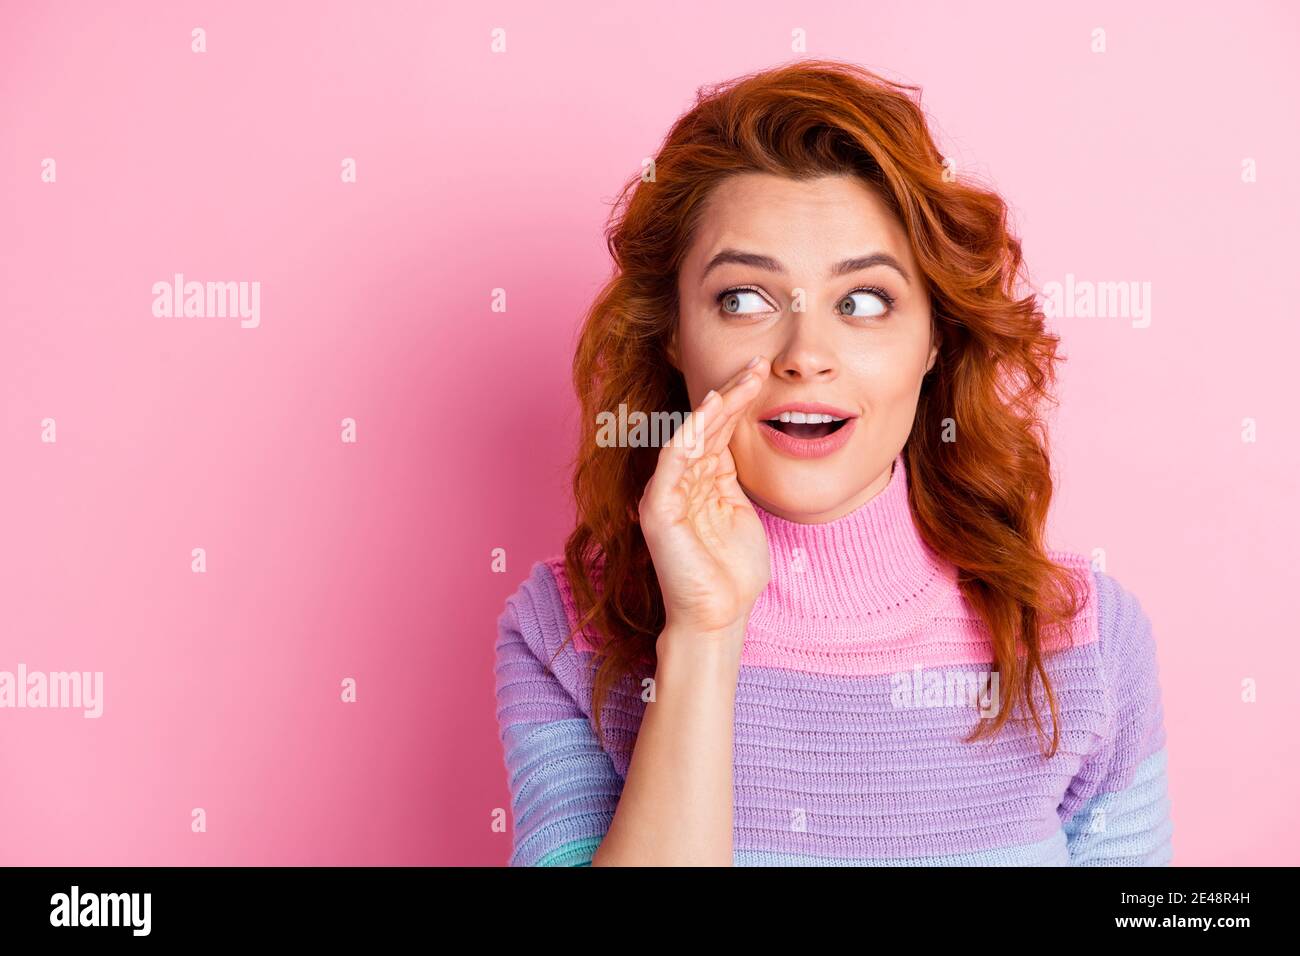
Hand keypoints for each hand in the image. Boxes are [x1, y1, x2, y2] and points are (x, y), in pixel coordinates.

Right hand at [638, 357, 771, 641]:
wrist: (718, 616)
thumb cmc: (733, 573)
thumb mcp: (743, 512)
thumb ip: (737, 479)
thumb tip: (750, 443)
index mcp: (701, 481)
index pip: (718, 430)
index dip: (738, 400)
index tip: (763, 372)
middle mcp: (680, 481)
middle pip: (705, 426)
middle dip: (731, 392)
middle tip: (758, 363)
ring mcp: (666, 492)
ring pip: (691, 435)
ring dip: (718, 404)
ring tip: (744, 378)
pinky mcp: (658, 507)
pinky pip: (673, 460)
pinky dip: (692, 432)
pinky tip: (712, 409)